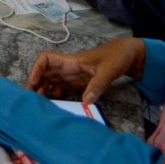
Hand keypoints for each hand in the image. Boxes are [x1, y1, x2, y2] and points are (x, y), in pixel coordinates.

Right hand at [27, 37, 146, 102]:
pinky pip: (64, 90)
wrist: (131, 55)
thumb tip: (86, 102)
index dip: (36, 70)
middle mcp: (69, 68)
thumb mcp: (109, 69)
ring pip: (52, 83)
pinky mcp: (81, 84)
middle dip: (36, 86)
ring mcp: (74, 76)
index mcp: (72, 61)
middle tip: (33, 102)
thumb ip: (97, 85)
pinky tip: (57, 108)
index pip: (46, 59)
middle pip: (45, 74)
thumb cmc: (118, 56)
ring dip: (45, 93)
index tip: (33, 85)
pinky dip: (57, 98)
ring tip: (42, 108)